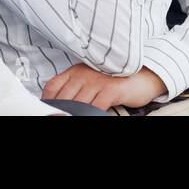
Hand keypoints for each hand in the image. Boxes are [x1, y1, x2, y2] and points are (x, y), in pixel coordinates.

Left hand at [41, 63, 166, 108]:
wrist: (141, 76)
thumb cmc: (113, 80)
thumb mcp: (89, 80)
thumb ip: (74, 88)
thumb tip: (59, 104)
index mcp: (75, 71)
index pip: (53, 86)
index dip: (47, 101)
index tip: (46, 111)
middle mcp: (83, 74)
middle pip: (64, 97)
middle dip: (60, 111)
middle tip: (59, 117)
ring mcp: (97, 81)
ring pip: (78, 103)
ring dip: (74, 113)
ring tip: (73, 117)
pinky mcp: (111, 89)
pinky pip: (96, 106)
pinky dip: (92, 113)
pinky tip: (92, 115)